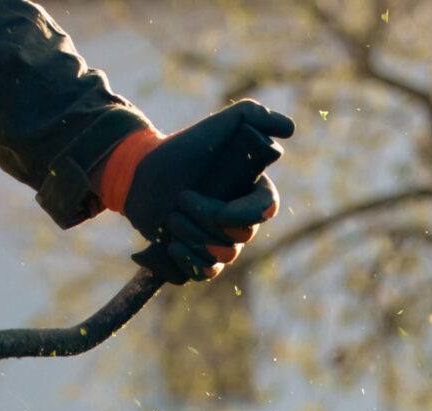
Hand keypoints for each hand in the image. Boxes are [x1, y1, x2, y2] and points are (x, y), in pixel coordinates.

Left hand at [105, 99, 293, 281]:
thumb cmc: (182, 148)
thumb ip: (254, 115)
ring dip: (192, 235)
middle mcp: (241, 222)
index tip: (222, 212)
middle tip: (180, 198)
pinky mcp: (199, 260)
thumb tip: (290, 129)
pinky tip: (172, 244)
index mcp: (252, 193)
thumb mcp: (219, 123)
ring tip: (170, 216)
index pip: (266, 211)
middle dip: (207, 219)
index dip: (246, 216)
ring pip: (222, 256)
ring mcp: (221, 244)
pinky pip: (205, 274)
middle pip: (240, 237)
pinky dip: (188, 262)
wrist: (141, 172)